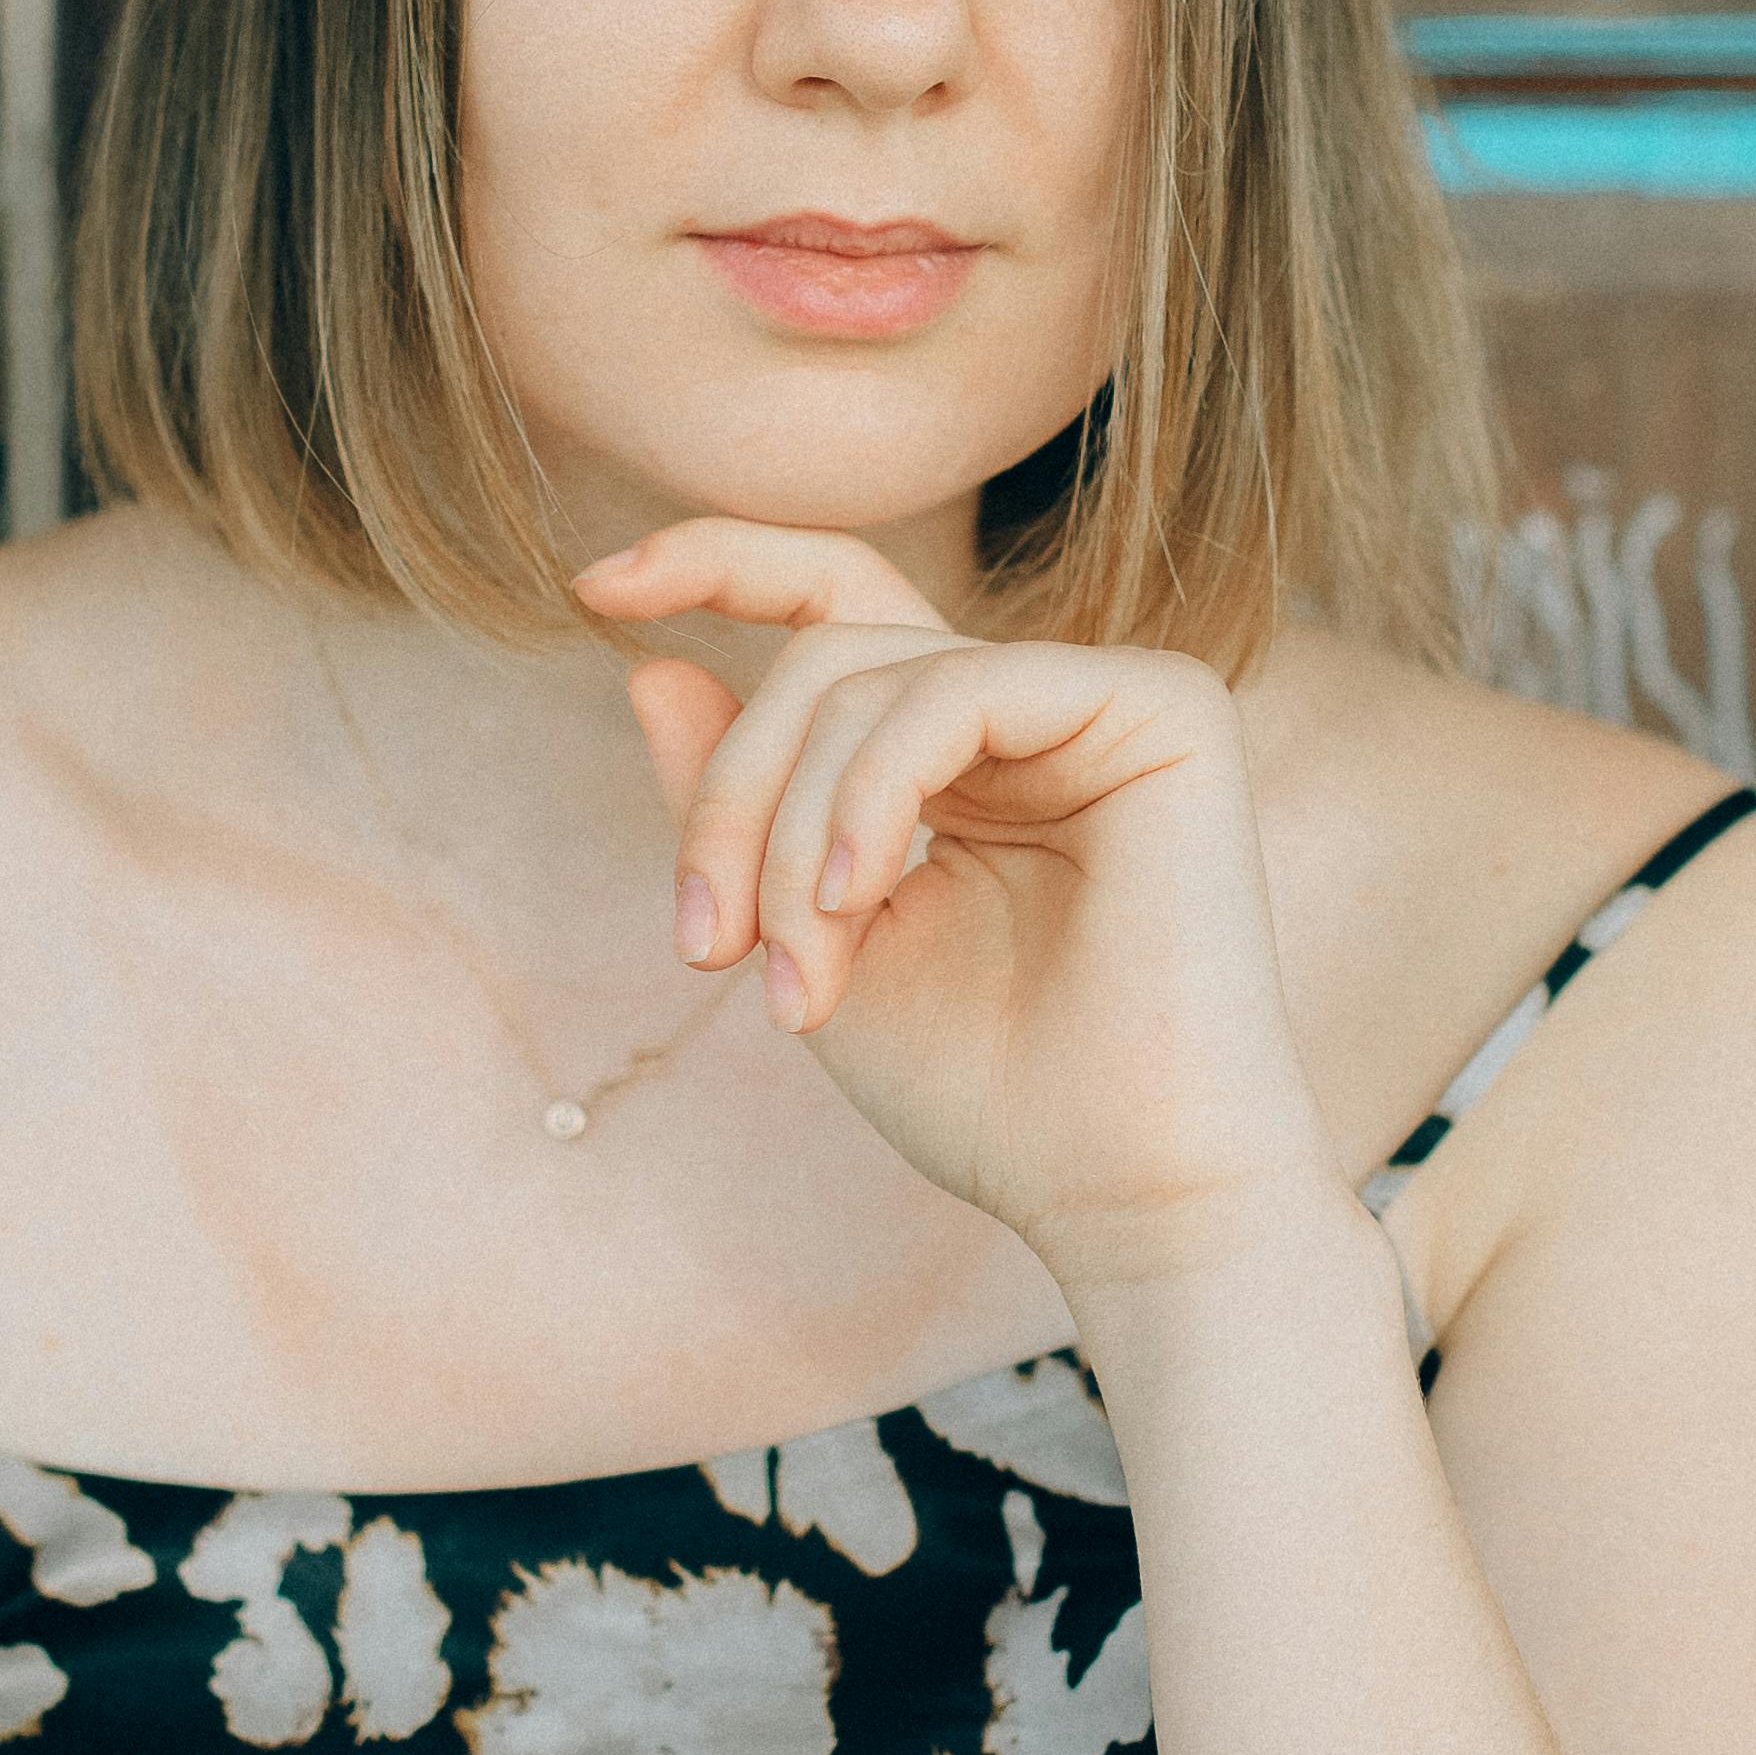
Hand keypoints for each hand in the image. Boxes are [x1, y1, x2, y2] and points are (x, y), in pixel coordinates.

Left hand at [572, 518, 1336, 1282]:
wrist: (1122, 1190)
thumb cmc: (986, 1095)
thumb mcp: (808, 939)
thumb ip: (737, 809)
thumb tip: (647, 670)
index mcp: (962, 755)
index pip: (836, 604)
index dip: (717, 564)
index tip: (591, 589)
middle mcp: (1034, 711)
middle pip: (822, 653)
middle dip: (731, 794)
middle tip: (703, 949)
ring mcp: (1103, 699)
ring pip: (869, 676)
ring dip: (789, 829)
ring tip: (796, 978)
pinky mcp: (1163, 708)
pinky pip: (955, 691)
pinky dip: (871, 793)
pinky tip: (855, 897)